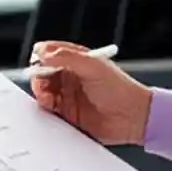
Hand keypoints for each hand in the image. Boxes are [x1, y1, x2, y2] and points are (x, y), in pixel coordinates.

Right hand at [29, 40, 153, 145]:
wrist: (133, 117)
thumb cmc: (119, 88)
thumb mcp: (93, 66)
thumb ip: (67, 57)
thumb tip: (42, 53)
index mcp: (77, 60)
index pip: (50, 53)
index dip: (41, 56)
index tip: (38, 62)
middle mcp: (71, 76)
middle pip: (42, 73)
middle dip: (38, 76)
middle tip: (41, 82)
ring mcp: (69, 95)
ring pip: (43, 91)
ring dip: (41, 92)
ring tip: (48, 97)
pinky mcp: (68, 114)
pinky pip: (49, 109)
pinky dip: (45, 107)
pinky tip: (50, 106)